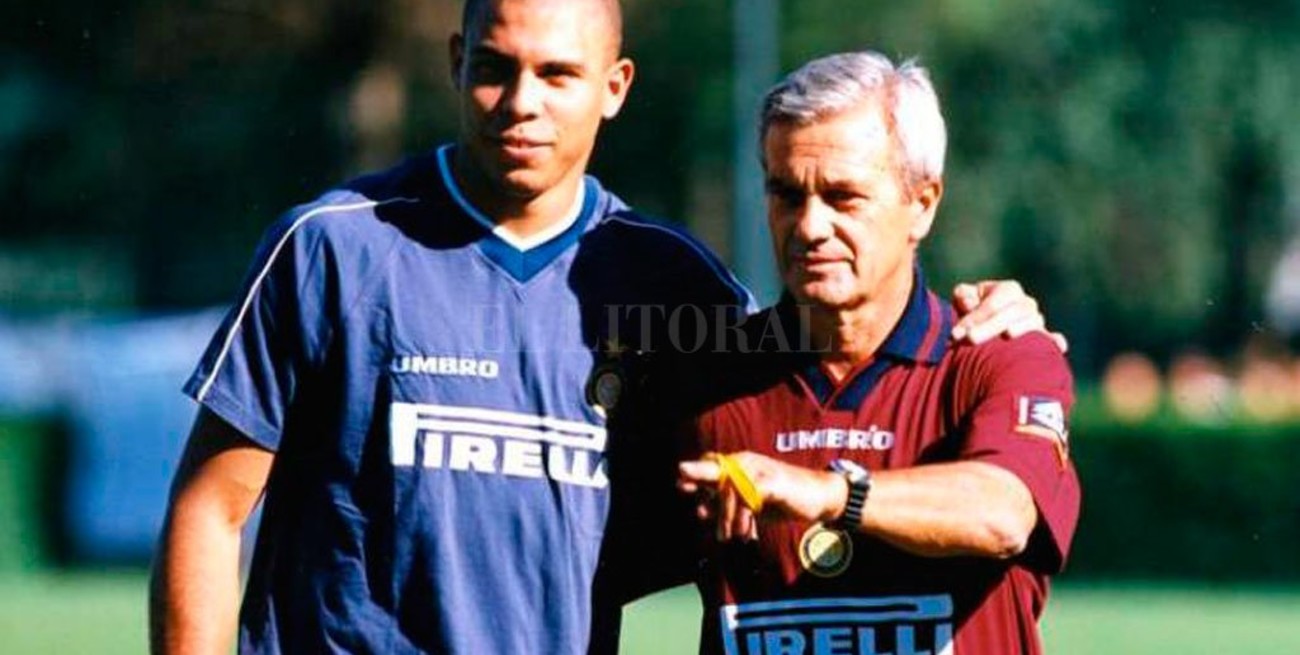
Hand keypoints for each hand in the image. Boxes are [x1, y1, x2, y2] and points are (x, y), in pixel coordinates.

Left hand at [677, 451, 846, 540]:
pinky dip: (743, 518)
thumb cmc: (783, 500)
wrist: (821, 497)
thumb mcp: (752, 505)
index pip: (713, 465)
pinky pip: (747, 498)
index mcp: (742, 466)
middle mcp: (748, 464)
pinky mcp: (771, 483)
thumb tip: (700, 510)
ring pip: (730, 489)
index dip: (696, 475)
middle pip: (716, 469)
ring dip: (725, 517)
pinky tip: (745, 533)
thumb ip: (727, 506)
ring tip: (726, 537)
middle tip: (681, 484)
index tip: (681, 486)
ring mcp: (760, 471)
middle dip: (698, 476)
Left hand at [950, 280, 1067, 351]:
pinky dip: (1055, 341)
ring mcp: (1036, 321)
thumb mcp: (965, 298)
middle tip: (970, 339)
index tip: (957, 332)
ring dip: (1020, 329)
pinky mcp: (1043, 339)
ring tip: (1008, 335)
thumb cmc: (973, 308)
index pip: (993, 303)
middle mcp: (1026, 304)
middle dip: (989, 327)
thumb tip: (970, 303)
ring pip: (1032, 323)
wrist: (987, 323)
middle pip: (1011, 314)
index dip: (975, 316)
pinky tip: (1059, 345)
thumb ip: (964, 296)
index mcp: (1009, 290)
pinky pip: (1052, 339)